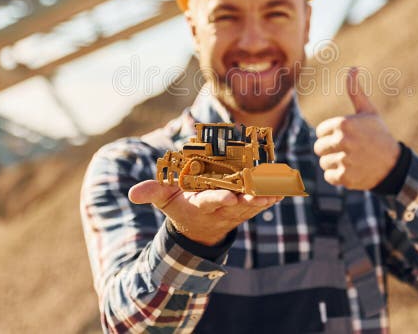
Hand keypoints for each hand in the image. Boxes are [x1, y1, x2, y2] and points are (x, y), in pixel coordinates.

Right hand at [129, 181, 281, 245]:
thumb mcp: (165, 200)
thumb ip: (152, 193)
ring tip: (279, 189)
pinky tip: (285, 189)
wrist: (199, 228)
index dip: (219, 198)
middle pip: (238, 203)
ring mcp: (237, 209)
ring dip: (266, 197)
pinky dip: (273, 196)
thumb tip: (132, 194)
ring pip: (253, 203)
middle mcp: (222, 208)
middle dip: (250, 199)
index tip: (228, 196)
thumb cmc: (181, 207)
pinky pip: (262, 202)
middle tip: (262, 193)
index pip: (210, 201)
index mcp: (201, 204)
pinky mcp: (247, 207)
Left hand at [314, 67, 399, 189]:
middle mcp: (342, 141)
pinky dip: (338, 176)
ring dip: (334, 163)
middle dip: (330, 149)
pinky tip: (352, 171)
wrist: (394, 164)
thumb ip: (355, 91)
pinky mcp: (345, 177)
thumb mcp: (368, 111)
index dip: (332, 134)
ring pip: (323, 163)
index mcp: (343, 123)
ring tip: (352, 160)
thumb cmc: (378, 135)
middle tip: (348, 150)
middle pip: (318, 147)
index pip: (320, 131)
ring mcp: (344, 160)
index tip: (347, 136)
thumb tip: (352, 68)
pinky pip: (329, 176)